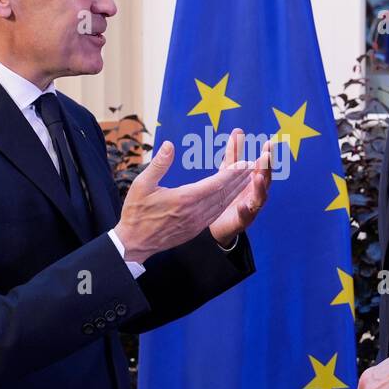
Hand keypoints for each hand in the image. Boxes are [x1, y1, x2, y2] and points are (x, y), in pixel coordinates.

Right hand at [114, 141, 254, 262]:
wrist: (135, 243)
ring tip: (247, 178)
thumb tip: (169, 145)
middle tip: (253, 166)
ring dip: (236, 191)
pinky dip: (226, 202)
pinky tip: (231, 196)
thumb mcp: (141, 185)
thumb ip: (159, 164)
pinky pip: (216, 214)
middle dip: (240, 179)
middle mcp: (195, 212)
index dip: (232, 173)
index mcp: (185, 199)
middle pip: (224, 193)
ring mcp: (196, 223)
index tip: (244, 162)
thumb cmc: (136, 213)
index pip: (216, 184)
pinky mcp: (195, 229)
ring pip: (222, 204)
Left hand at [210, 129, 272, 247]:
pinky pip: (246, 216)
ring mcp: (252, 208)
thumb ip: (233, 153)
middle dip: (266, 168)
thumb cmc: (228, 194)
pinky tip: (242, 205)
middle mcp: (256, 193)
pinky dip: (245, 210)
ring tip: (257, 177)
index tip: (268, 143)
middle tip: (266, 155)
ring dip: (260, 187)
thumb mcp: (229, 171)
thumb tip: (238, 130)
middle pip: (265, 180)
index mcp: (254, 181)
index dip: (266, 155)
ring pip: (260, 197)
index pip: (263, 166)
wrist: (218, 223)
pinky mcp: (243, 220)